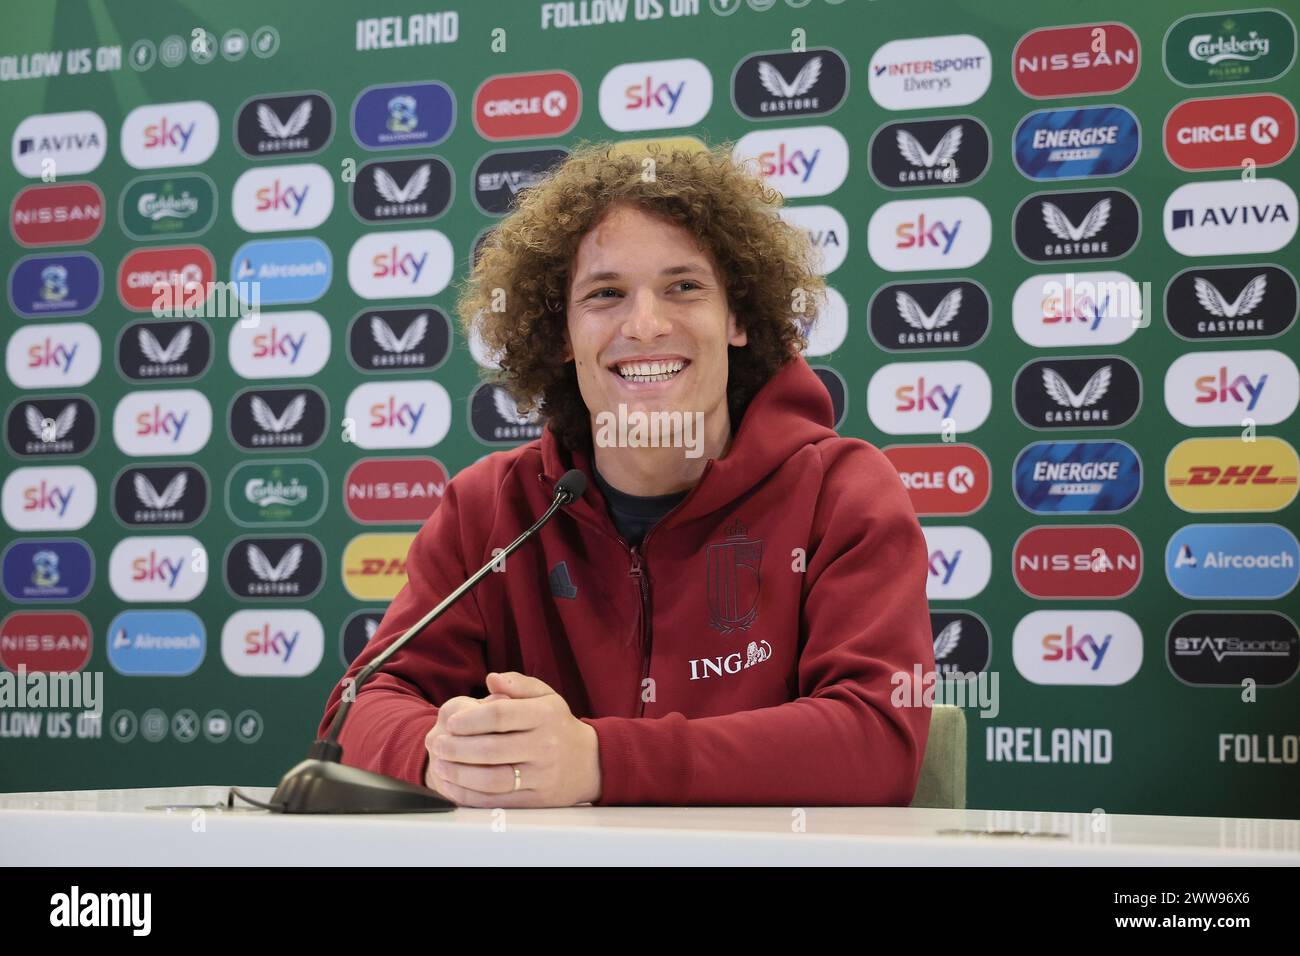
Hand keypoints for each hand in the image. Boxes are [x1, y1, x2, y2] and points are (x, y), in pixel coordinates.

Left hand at [424, 672, 601, 807]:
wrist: (588, 762)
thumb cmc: (558, 726)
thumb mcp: (546, 696)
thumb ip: (518, 684)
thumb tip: (491, 678)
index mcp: (545, 716)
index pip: (501, 715)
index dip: (471, 719)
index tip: (452, 721)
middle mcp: (545, 746)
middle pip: (491, 749)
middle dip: (457, 747)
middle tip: (438, 743)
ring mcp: (541, 776)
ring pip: (492, 779)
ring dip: (459, 773)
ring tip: (441, 764)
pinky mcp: (535, 800)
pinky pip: (497, 801)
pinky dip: (469, 796)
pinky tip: (453, 786)